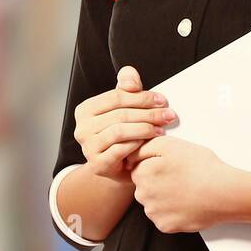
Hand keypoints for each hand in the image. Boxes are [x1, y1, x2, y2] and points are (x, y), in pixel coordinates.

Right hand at [73, 66, 175, 181]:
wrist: (119, 168)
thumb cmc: (123, 135)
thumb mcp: (124, 107)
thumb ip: (127, 87)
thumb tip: (131, 82)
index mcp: (85, 109)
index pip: (116, 97)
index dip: (141, 97)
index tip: (162, 100)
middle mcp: (82, 128)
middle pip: (119, 114)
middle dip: (148, 114)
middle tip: (168, 115)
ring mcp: (87, 147)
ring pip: (119, 131)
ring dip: (144, 129)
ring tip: (160, 130)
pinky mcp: (97, 164)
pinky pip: (119, 150)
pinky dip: (135, 145)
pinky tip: (147, 143)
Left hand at [130, 136, 237, 233]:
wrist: (223, 192)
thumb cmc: (200, 166)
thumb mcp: (170, 144)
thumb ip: (143, 148)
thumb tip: (129, 157)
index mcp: (143, 174)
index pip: (139, 169)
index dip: (155, 165)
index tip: (172, 166)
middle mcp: (143, 195)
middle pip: (144, 187)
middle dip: (157, 182)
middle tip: (180, 177)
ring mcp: (154, 213)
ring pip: (153, 203)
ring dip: (164, 197)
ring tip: (185, 190)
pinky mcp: (166, 226)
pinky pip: (164, 218)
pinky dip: (173, 212)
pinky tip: (186, 203)